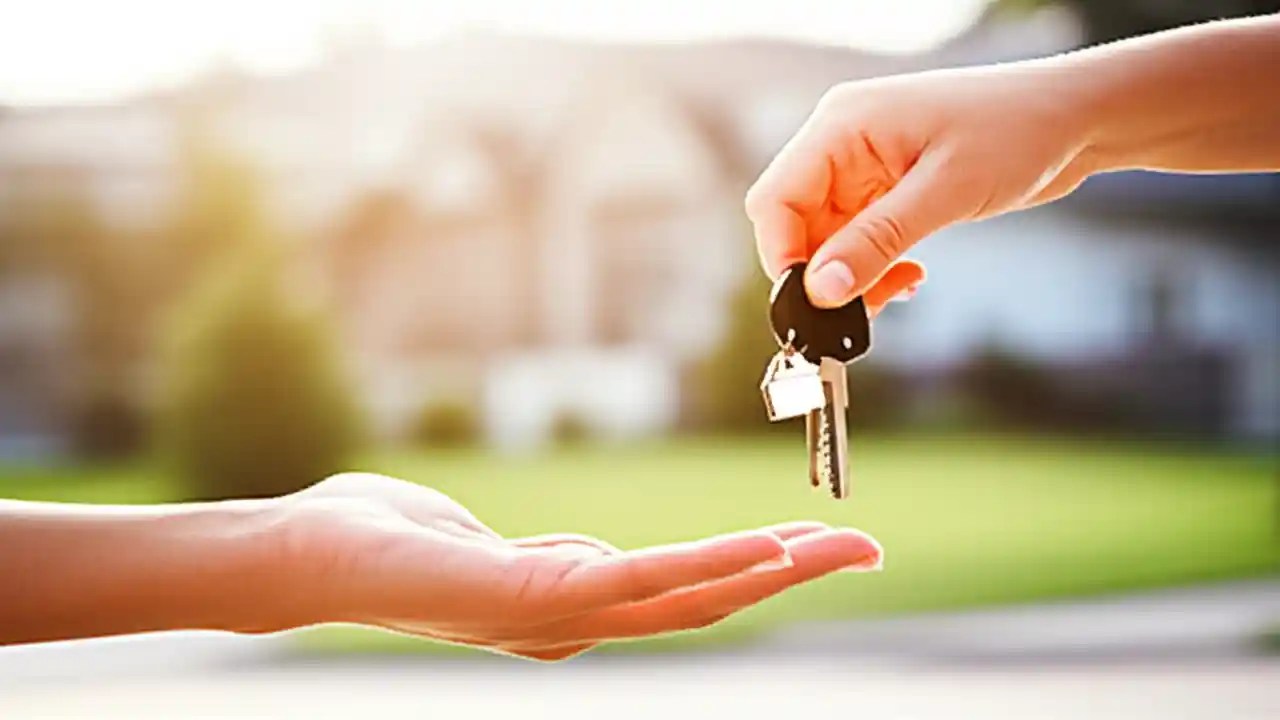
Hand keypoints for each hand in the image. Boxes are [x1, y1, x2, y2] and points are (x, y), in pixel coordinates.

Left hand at [266, 473, 881, 660]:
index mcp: (573, 609)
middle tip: (866, 547)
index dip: (756, 578)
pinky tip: (756, 552)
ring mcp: (552, 616)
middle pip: (702, 603)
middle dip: (789, 577)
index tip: (816, 548)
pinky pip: (632, 582)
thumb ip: (553, 562)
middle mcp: (573, 623)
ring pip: (682, 597)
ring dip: (765, 573)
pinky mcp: (526, 595)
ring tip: (831, 548)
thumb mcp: (493, 551)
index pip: (683, 596)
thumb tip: (596, 559)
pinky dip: (705, 569)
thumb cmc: (386, 540)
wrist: (305, 554)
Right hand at [746, 63, 1094, 307]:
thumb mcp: (944, 191)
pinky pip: (860, 241)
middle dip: (821, 273)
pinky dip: (876, 269)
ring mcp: (866, 169)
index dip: (783, 256)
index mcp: (843, 125)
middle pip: (796, 225)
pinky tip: (910, 278)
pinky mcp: (890, 192)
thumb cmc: (1018, 130)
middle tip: (858, 310)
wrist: (1076, 119)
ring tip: (897, 290)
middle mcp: (845, 145)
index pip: (778, 199)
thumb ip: (877, 242)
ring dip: (854, 277)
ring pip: (828, 241)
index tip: (811, 303)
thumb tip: (823, 290)